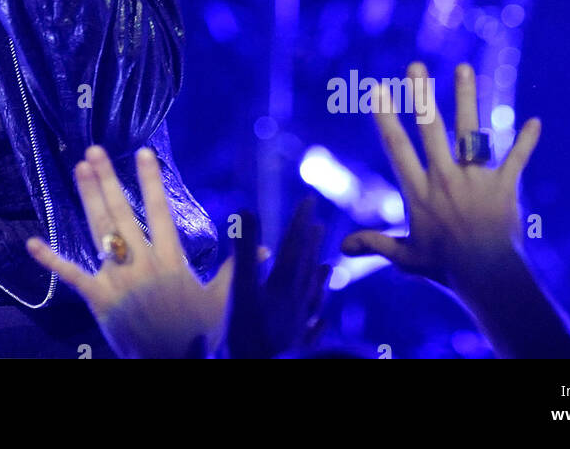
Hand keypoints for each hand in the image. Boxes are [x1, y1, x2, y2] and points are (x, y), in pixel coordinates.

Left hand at [26, 145, 235, 358]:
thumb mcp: (224, 300)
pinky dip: (50, 261)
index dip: (150, 180)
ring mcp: (119, 282)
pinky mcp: (99, 301)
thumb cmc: (202, 335)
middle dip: (107, 180)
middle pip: (121, 214)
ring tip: (79, 169)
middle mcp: (143, 266)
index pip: (159, 211)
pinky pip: (72, 277)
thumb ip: (236, 268)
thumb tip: (264, 247)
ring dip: (87, 198)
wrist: (177, 364)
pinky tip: (30, 244)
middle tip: (93, 150)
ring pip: (99, 233)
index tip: (143, 151)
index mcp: (171, 262)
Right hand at [224, 198, 329, 358]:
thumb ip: (244, 252)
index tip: (309, 199)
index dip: (300, 221)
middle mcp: (297, 303)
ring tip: (327, 264)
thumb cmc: (250, 336)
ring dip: (318, 276)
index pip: (294, 246)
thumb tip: (246, 210)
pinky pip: (313, 328)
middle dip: (311, 244)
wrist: (264, 370)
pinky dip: (318, 318)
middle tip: (318, 222)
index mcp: (284, 286)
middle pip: (307, 268)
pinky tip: (322, 318)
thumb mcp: (242, 289)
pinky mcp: (298, 347)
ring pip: (313, 296)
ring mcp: (299, 326)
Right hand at [339, 61, 538, 295]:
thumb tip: (342, 246)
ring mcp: (476, 181)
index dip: (386, 117)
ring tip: (463, 68)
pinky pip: (517, 159)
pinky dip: (526, 142)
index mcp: (419, 192)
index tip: (377, 89)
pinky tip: (536, 122)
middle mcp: (445, 179)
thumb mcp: (406, 257)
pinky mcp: (504, 187)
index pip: (397, 147)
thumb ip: (376, 244)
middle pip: (431, 129)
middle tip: (415, 66)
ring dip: (468, 98)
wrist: (490, 278)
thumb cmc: (445, 269)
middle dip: (422, 95)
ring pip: (471, 132)